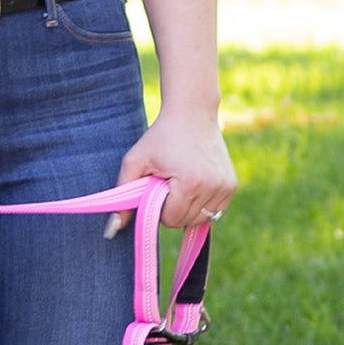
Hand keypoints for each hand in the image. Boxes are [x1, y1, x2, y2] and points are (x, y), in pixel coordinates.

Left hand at [108, 108, 236, 233]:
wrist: (193, 112)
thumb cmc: (159, 138)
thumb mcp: (134, 163)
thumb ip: (121, 199)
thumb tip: (111, 231)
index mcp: (191, 183)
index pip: (171, 220)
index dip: (159, 208)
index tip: (158, 187)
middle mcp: (213, 186)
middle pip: (185, 222)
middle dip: (172, 209)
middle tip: (169, 183)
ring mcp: (226, 186)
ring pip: (200, 219)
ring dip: (187, 209)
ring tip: (182, 183)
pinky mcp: (232, 185)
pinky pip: (213, 211)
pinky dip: (201, 204)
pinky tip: (195, 184)